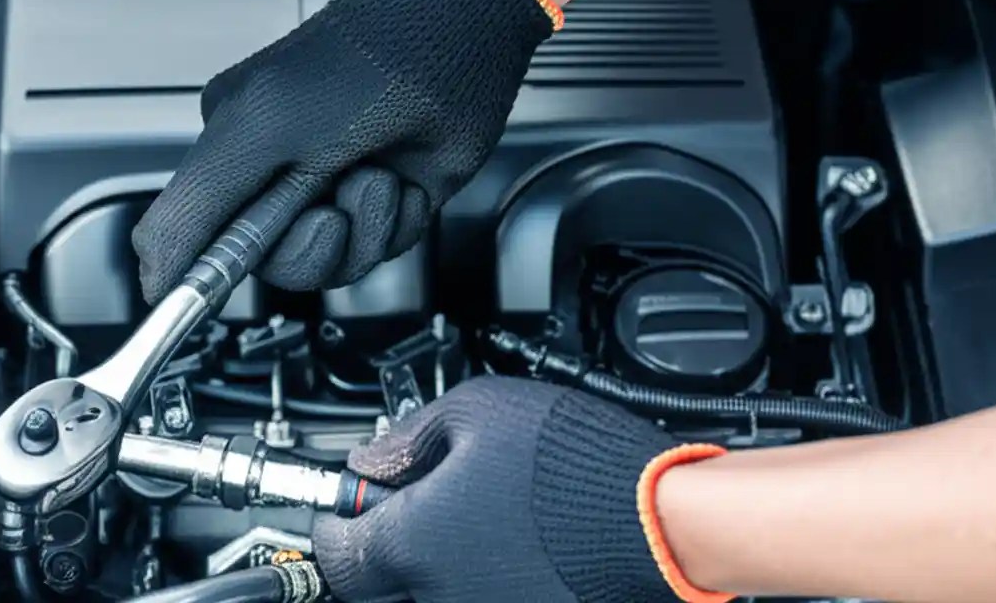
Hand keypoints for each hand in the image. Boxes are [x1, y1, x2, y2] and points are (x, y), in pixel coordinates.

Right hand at [132, 0, 554, 302]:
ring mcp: (331, 190)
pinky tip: (403, 176)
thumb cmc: (370, 62)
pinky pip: (377, 251)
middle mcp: (277, 173)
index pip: (191, 235)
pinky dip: (397, 221)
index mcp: (230, 145)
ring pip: (329, 264)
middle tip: (333, 203)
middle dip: (311, 244)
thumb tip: (146, 271)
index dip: (199, 274)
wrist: (467, 43)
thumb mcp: (260, 131)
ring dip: (364, 227)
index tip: (203, 302)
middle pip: (269, 262)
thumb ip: (195, 205)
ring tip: (377, 173)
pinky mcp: (379, 204)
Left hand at [312, 376, 686, 602]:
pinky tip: (506, 541)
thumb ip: (406, 440)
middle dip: (380, 546)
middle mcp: (438, 595)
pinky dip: (477, 576)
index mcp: (412, 544)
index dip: (335, 521)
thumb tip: (371, 460)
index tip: (347, 501)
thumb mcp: (475, 411)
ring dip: (430, 563)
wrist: (660, 521)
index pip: (334, 554)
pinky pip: (476, 596)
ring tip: (472, 516)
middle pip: (374, 586)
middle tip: (408, 504)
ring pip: (428, 593)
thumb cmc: (574, 465)